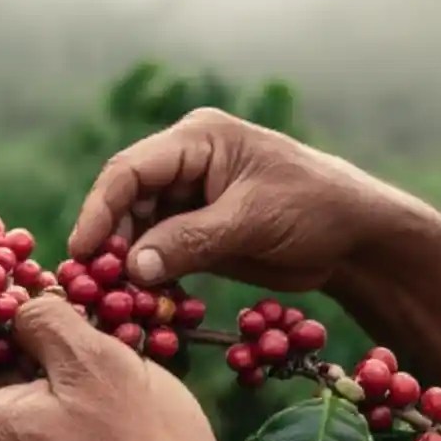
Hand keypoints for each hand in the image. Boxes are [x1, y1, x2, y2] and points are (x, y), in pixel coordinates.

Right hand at [68, 107, 405, 291]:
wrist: (357, 239)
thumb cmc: (314, 208)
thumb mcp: (252, 220)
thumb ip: (191, 241)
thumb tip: (132, 268)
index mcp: (197, 139)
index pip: (130, 170)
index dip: (100, 210)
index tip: (83, 252)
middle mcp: (185, 163)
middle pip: (126, 201)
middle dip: (110, 242)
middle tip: (96, 286)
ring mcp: (189, 198)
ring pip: (137, 230)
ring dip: (128, 264)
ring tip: (121, 299)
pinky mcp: (197, 231)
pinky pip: (158, 252)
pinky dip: (150, 276)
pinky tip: (146, 301)